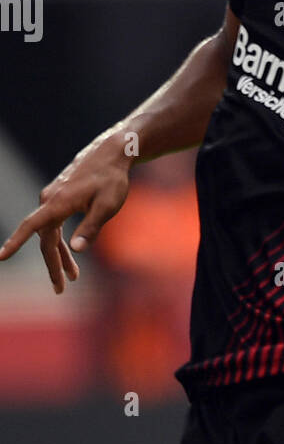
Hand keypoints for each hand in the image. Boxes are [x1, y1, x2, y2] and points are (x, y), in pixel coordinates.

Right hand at [0, 132, 133, 292]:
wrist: (112, 153)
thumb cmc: (112, 179)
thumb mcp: (107, 206)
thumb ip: (91, 228)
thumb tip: (77, 250)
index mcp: (58, 203)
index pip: (31, 227)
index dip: (15, 243)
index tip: (1, 257)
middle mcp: (50, 200)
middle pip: (45, 239)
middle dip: (53, 265)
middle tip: (61, 289)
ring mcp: (52, 198)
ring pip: (50, 233)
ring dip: (59, 255)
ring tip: (72, 278)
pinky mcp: (58, 197)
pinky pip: (54, 224)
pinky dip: (62, 241)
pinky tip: (71, 254)